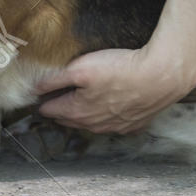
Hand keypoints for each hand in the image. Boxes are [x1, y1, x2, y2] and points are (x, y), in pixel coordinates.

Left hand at [34, 46, 195, 133]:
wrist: (161, 76)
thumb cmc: (120, 70)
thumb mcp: (80, 69)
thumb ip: (54, 80)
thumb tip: (34, 89)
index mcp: (78, 112)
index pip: (51, 110)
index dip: (43, 101)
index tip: (37, 96)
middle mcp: (95, 124)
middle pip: (70, 119)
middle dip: (60, 111)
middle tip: (53, 101)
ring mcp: (116, 127)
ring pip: (92, 124)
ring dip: (82, 116)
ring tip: (77, 105)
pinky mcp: (134, 124)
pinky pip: (114, 124)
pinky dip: (107, 118)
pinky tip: (109, 109)